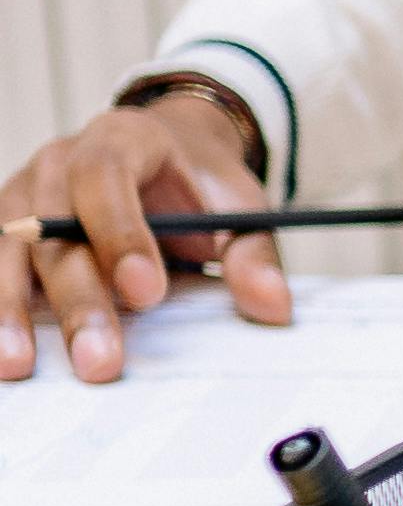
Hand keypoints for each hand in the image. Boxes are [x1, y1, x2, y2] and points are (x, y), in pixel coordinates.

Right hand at [0, 81, 285, 385]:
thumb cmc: (197, 183)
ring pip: (10, 250)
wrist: (167, 151)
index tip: (145, 292)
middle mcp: (59, 163)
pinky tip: (2, 351)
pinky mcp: (8, 230)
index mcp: (121, 140)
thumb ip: (253, 254)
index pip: (106, 177)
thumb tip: (273, 306)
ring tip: (18, 366)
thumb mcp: (239, 206)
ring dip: (10, 310)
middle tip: (99, 361)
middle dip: (79, 299)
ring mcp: (25, 195)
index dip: (120, 234)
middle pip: (54, 229)